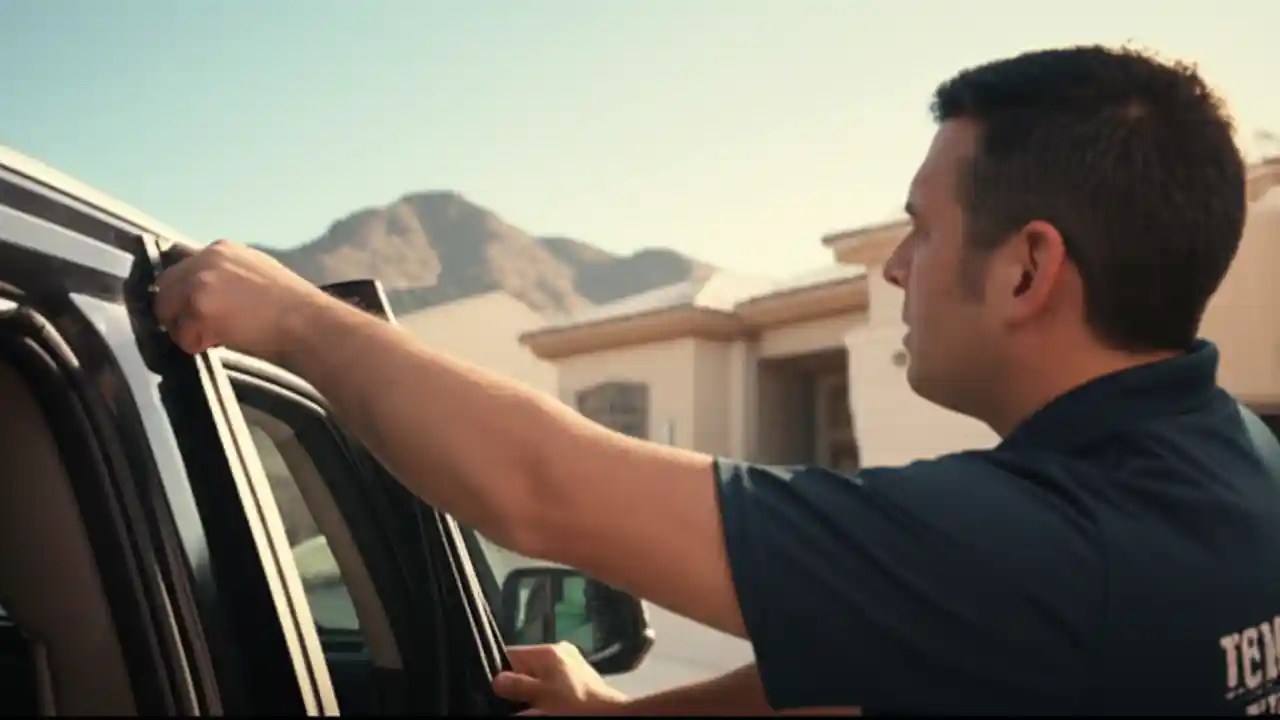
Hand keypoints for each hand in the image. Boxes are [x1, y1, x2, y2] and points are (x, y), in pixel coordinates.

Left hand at [152, 239, 329, 360]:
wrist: (306, 322)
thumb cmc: (292, 306)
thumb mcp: (257, 273)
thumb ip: (227, 275)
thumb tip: (211, 292)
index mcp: (221, 248)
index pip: (181, 269)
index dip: (186, 295)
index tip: (200, 311)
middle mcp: (206, 259)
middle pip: (165, 287)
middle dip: (177, 312)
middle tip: (201, 329)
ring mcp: (200, 282)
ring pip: (167, 311)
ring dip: (185, 329)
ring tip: (215, 337)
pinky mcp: (199, 308)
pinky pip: (181, 334)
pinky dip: (196, 344)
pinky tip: (221, 342)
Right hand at [493, 643, 627, 715]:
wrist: (609, 713)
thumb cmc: (574, 704)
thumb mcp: (541, 697)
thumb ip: (517, 686)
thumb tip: (496, 680)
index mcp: (547, 651)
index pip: (511, 653)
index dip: (500, 671)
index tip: (497, 689)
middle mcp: (558, 650)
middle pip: (525, 664)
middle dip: (518, 683)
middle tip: (515, 700)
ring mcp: (569, 660)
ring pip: (538, 673)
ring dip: (532, 688)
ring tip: (533, 702)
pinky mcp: (577, 673)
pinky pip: (552, 678)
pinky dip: (546, 689)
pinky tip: (546, 702)